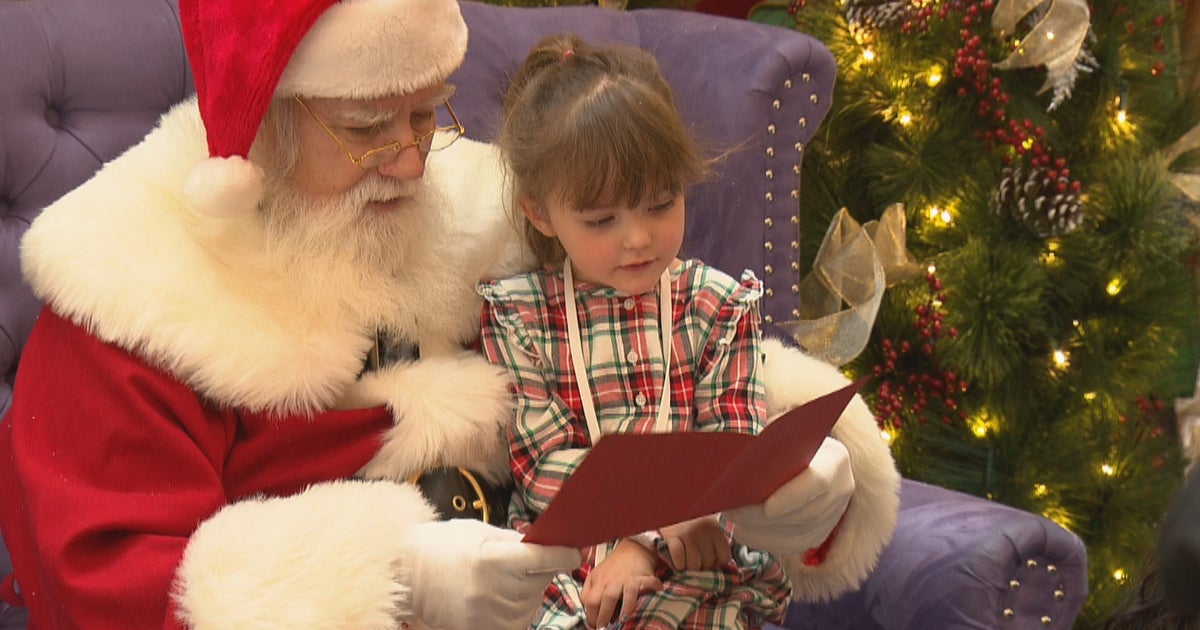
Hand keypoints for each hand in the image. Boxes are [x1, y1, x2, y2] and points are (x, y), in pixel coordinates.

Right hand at [402, 519, 580, 629]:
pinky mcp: (479, 629)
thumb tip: (545, 544)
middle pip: (540, 581)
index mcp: (492, 557)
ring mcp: (486, 612)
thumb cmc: (442, 545)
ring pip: (531, 603)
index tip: (575, 553)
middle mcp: (492, 588)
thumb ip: (513, 540)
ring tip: (501, 580)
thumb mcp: (478, 532)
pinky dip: (517, 611)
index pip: (542, 558)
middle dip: (539, 570)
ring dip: (528, 592)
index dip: (564, 555)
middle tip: (519, 564)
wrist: (405, 572)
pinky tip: (500, 598)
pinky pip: (517, 623)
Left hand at [581, 539, 661, 628]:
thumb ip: (588, 590)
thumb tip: (585, 608)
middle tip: (604, 627)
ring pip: (624, 594)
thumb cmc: (613, 566)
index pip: (589, 600)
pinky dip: (652, 589)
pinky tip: (653, 596)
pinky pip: (647, 584)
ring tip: (622, 620)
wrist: (633, 548)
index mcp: (599, 580)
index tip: (594, 624)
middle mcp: (612, 580)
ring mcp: (627, 579)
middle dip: (603, 616)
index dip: (590, 614)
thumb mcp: (596, 575)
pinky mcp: (642, 577)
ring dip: (624, 608)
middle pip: (604, 599)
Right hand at [658, 516, 732, 571]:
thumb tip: (718, 566)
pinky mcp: (671, 536)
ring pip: (694, 565)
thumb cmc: (688, 520)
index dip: (716, 563)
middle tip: (694, 558)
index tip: (709, 560)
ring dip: (688, 567)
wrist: (668, 505)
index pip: (724, 558)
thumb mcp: (706, 527)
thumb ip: (714, 544)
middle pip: (708, 563)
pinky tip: (677, 561)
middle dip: (701, 565)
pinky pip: (679, 561)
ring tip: (685, 560)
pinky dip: (678, 564)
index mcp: (715, 528)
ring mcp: (687, 533)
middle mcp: (704, 530)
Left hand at [725, 437, 853, 553]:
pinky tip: (742, 532)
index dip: (792, 497)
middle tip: (732, 510)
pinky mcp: (819, 532)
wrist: (799, 453)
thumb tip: (748, 456)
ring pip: (798, 534)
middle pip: (805, 513)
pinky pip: (793, 544)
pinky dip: (765, 541)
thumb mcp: (779, 430)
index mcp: (835, 459)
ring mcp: (832, 514)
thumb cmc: (783, 438)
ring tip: (733, 520)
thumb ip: (771, 440)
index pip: (818, 481)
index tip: (765, 506)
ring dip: (761, 531)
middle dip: (765, 516)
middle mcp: (841, 489)